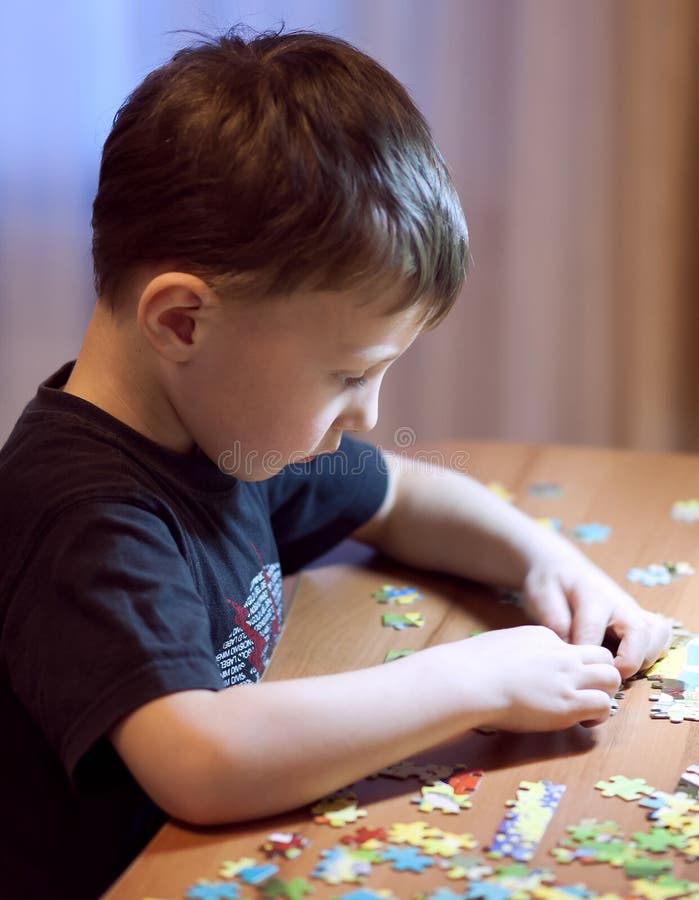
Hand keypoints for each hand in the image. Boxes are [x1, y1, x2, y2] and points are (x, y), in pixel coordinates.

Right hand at [464, 626, 620, 730]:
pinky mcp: (569, 703)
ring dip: (604, 692)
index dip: (574, 665)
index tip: (562, 681)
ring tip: (588, 708)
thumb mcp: (502, 644)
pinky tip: (583, 721)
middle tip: (586, 692)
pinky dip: (598, 714)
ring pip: (612, 677)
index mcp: (544, 636)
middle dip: (600, 674)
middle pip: (603, 656)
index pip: (574, 647)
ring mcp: (568, 677)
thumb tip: (516, 664)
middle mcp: (562, 653)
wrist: (472, 679)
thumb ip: (519, 651)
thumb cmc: (474, 665)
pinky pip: (603, 704)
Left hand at [521, 553, 672, 679]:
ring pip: (657, 633)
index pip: (593, 629)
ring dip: (644, 657)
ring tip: (620, 669)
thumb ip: (555, 622)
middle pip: (640, 631)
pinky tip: (630, 661)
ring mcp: (632, 609)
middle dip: (628, 660)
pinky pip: (660, 634)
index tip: (572, 667)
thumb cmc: (550, 584)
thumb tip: (571, 651)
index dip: (584, 654)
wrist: (561, 566)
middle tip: (606, 675)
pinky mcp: (639, 616)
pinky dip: (652, 651)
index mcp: (592, 596)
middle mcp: (619, 602)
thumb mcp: (542, 597)